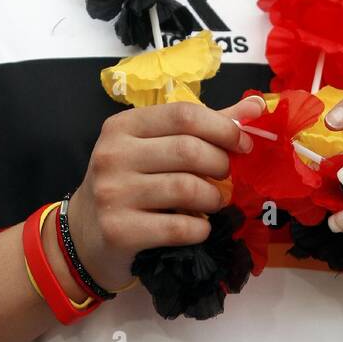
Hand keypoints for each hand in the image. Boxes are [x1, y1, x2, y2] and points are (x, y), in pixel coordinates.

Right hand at [66, 93, 265, 293]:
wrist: (85, 235)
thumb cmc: (128, 184)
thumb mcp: (154, 148)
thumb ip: (204, 126)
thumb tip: (257, 106)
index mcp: (123, 126)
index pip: (183, 114)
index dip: (222, 127)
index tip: (242, 145)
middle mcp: (113, 155)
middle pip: (188, 150)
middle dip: (220, 165)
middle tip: (225, 177)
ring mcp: (113, 193)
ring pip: (187, 188)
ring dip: (213, 198)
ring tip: (213, 201)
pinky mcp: (119, 230)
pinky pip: (179, 227)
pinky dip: (200, 228)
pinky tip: (199, 227)